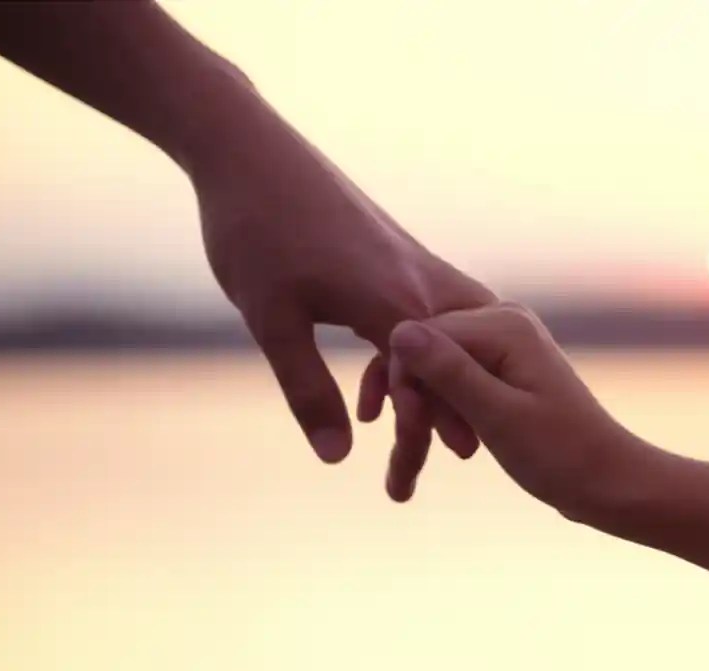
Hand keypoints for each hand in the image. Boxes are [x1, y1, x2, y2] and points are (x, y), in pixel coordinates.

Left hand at [191, 112, 494, 464]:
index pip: (428, 388)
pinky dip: (432, 347)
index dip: (419, 440)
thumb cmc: (254, 233)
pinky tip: (393, 367)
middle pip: (459, 364)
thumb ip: (308, 392)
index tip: (406, 483)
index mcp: (396, 303)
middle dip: (451, 415)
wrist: (249, 149)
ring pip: (459, 332)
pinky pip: (439, 308)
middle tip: (438, 463)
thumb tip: (338, 458)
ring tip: (431, 424)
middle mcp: (422, 281)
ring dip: (446, 379)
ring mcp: (416, 260)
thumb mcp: (272, 322)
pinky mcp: (402, 249)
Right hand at [385, 302, 639, 511]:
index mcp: (504, 324)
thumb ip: (449, 371)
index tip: (408, 430)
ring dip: (424, 408)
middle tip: (407, 454)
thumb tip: (400, 330)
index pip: (421, 335)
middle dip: (412, 396)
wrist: (608, 480)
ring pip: (436, 364)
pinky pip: (456, 375)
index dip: (405, 381)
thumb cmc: (561, 455)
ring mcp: (505, 341)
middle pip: (426, 346)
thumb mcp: (497, 416)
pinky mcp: (505, 365)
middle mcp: (504, 319)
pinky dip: (443, 408)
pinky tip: (443, 442)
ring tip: (415, 462)